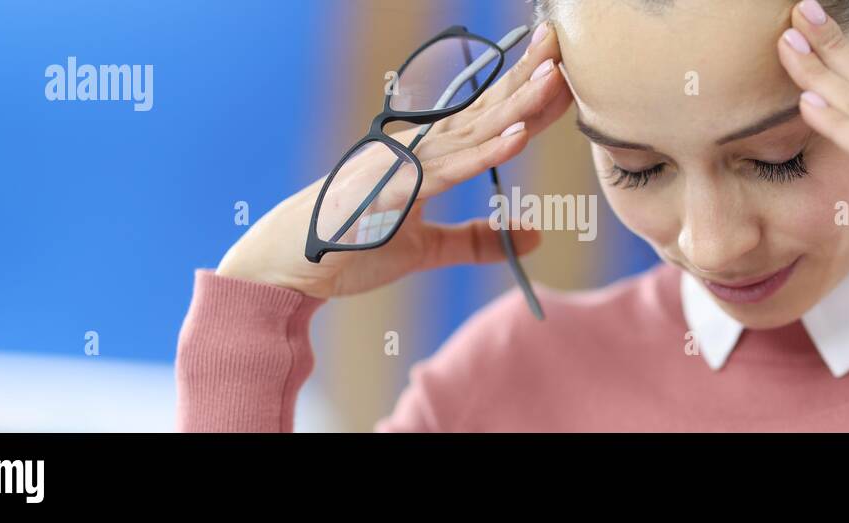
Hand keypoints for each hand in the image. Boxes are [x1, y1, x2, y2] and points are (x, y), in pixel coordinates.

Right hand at [217, 23, 572, 299]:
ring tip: (552, 80)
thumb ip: (478, 240)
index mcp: (424, 156)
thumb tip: (535, 236)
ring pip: (472, 134)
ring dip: (515, 108)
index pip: (483, 119)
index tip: (556, 67)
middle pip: (481, 112)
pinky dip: (484, 155)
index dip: (520, 92)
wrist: (289, 264)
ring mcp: (403, 167)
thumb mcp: (427, 249)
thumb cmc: (351, 248)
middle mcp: (416, 150)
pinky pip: (448, 172)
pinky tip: (517, 137)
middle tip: (559, 44)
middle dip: (524, 79)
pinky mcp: (392, 193)